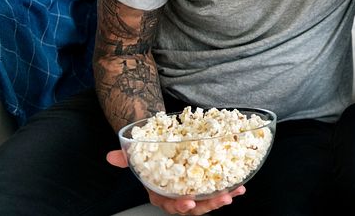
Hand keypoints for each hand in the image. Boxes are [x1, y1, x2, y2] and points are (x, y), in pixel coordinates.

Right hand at [107, 150, 245, 214]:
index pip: (170, 204)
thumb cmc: (150, 155)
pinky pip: (217, 190)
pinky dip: (230, 188)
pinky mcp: (205, 184)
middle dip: (208, 205)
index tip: (189, 204)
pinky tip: (241, 186)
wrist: (161, 148)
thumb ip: (128, 157)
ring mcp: (193, 191)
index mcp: (161, 193)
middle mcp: (178, 195)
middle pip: (194, 207)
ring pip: (208, 200)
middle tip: (223, 199)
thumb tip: (113, 155)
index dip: (180, 206)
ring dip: (222, 198)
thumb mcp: (138, 155)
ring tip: (236, 192)